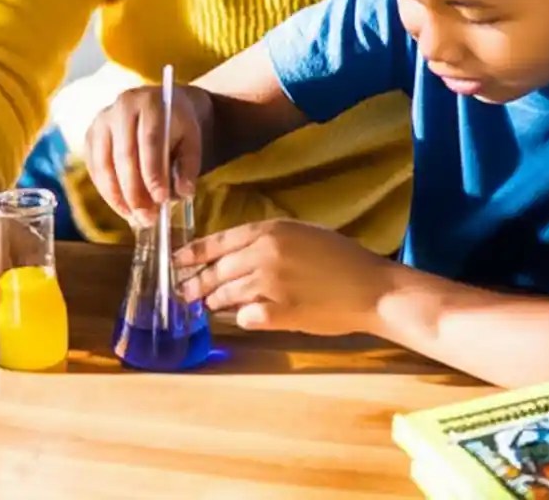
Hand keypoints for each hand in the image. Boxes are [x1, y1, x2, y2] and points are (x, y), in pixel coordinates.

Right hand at [84, 84, 210, 226]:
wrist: (162, 106)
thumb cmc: (178, 127)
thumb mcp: (192, 141)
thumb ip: (189, 167)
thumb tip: (182, 192)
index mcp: (150, 102)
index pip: (149, 141)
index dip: (153, 172)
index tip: (161, 200)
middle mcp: (121, 107)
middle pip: (124, 155)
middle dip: (135, 191)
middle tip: (147, 218)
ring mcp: (101, 121)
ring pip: (104, 165)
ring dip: (118, 196)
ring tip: (135, 218)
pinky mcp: (91, 136)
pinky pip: (95, 169)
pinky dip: (107, 191)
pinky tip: (122, 207)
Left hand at [175, 219, 394, 335]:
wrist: (372, 288)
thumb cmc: (341, 259)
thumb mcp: (301, 235)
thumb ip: (266, 241)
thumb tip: (232, 254)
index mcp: (269, 232)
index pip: (218, 242)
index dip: (193, 253)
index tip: (176, 261)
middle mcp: (264, 255)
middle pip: (216, 271)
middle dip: (196, 283)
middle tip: (182, 292)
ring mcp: (270, 285)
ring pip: (225, 295)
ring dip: (215, 302)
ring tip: (209, 306)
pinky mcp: (279, 313)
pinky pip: (245, 317)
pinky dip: (242, 317)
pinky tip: (245, 317)